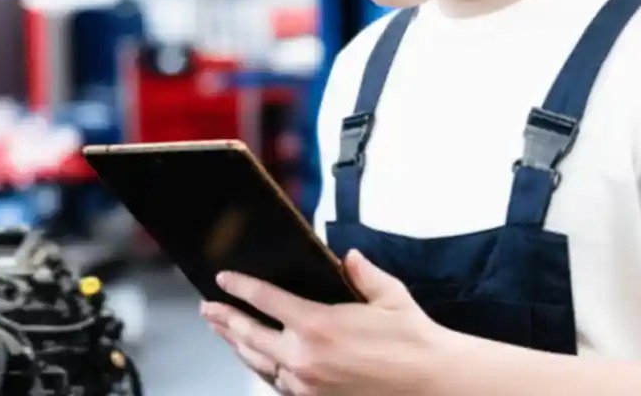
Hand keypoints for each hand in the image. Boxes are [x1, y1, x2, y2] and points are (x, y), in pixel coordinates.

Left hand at [200, 249, 447, 395]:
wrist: (431, 384)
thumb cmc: (413, 340)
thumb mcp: (389, 295)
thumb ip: (363, 273)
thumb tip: (348, 257)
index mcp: (318, 324)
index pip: (265, 300)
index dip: (240, 287)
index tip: (223, 279)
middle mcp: (305, 357)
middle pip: (250, 335)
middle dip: (225, 319)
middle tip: (208, 308)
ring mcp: (307, 385)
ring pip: (259, 363)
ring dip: (238, 345)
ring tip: (224, 332)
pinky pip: (279, 384)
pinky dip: (263, 369)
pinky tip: (258, 360)